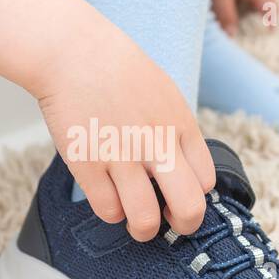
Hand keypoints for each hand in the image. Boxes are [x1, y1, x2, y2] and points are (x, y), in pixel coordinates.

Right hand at [0, 0, 214, 240]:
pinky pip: (108, 210)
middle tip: (170, 223)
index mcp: (180, 125)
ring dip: (143, 228)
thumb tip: (182, 170)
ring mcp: (121, 156)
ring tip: (136, 220)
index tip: (181, 198)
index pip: (206, 182)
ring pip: (145, 221)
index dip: (196, 197)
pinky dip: (111, 212)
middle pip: (189, 209)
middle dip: (183, 226)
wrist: (72, 50)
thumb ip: (176, 131)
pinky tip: (108, 196)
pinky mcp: (87, 164)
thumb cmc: (115, 68)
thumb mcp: (164, 92)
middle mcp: (156, 144)